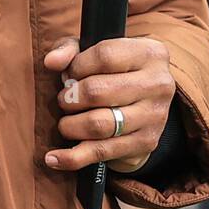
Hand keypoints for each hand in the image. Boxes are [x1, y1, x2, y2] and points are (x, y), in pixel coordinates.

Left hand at [42, 35, 175, 174]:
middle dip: (70, 98)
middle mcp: (157, 83)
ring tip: (65, 123)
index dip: (77, 66)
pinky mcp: (146, 142)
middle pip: (98, 91)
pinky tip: (54, 159)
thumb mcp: (94, 49)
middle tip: (64, 100)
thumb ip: (70, 49)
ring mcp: (154, 115)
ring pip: (100, 125)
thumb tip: (51, 62)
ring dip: (71, 126)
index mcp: (149, 53)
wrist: (146, 100)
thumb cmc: (114, 69)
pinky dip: (73, 157)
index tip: (67, 75)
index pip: (104, 56)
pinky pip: (103, 152)